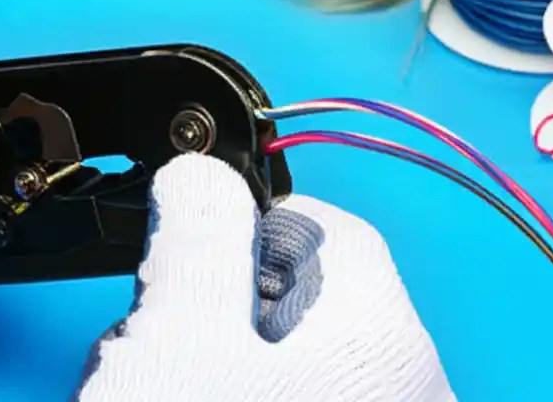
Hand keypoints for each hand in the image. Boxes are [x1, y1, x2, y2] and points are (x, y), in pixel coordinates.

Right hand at [73, 154, 455, 401]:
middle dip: (215, 301)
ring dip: (209, 360)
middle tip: (156, 331)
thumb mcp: (180, 345)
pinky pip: (285, 397)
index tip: (194, 230)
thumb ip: (195, 247)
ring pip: (280, 362)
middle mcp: (397, 385)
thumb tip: (200, 174)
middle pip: (302, 300)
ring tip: (155, 389)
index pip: (329, 229)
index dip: (250, 217)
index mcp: (379, 337)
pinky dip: (227, 391)